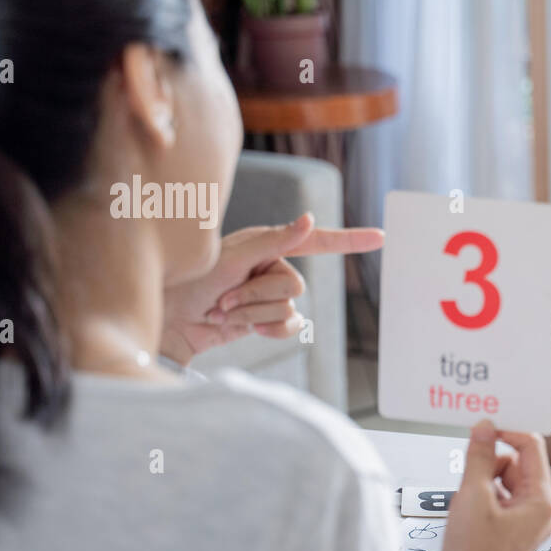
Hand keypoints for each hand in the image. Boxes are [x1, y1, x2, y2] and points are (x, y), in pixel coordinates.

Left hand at [160, 212, 383, 364]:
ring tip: (222, 310)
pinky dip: (264, 331)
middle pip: (294, 285)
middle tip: (224, 296)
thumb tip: (310, 219)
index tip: (380, 237)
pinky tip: (240, 327)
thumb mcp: (232, 257)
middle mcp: (273, 267)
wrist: (169, 319)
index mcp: (269, 243)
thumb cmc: (191, 280)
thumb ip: (275, 240)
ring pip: (287, 309)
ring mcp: (271, 295)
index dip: (350, 240)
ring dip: (251, 314)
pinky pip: (288, 328)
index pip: (318, 240)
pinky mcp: (266, 320)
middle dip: (257, 295)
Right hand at [440, 421, 550, 550]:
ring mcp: (528, 522)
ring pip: (507, 482)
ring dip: (485, 482)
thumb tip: (484, 428)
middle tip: (469, 474)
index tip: (485, 428)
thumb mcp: (472, 495)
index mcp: (541, 501)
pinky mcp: (513, 530)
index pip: (531, 449)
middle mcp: (541, 511)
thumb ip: (480, 456)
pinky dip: (484, 497)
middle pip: (518, 465)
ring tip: (467, 502)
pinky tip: (468, 511)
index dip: (508, 433)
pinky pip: (502, 499)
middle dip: (491, 465)